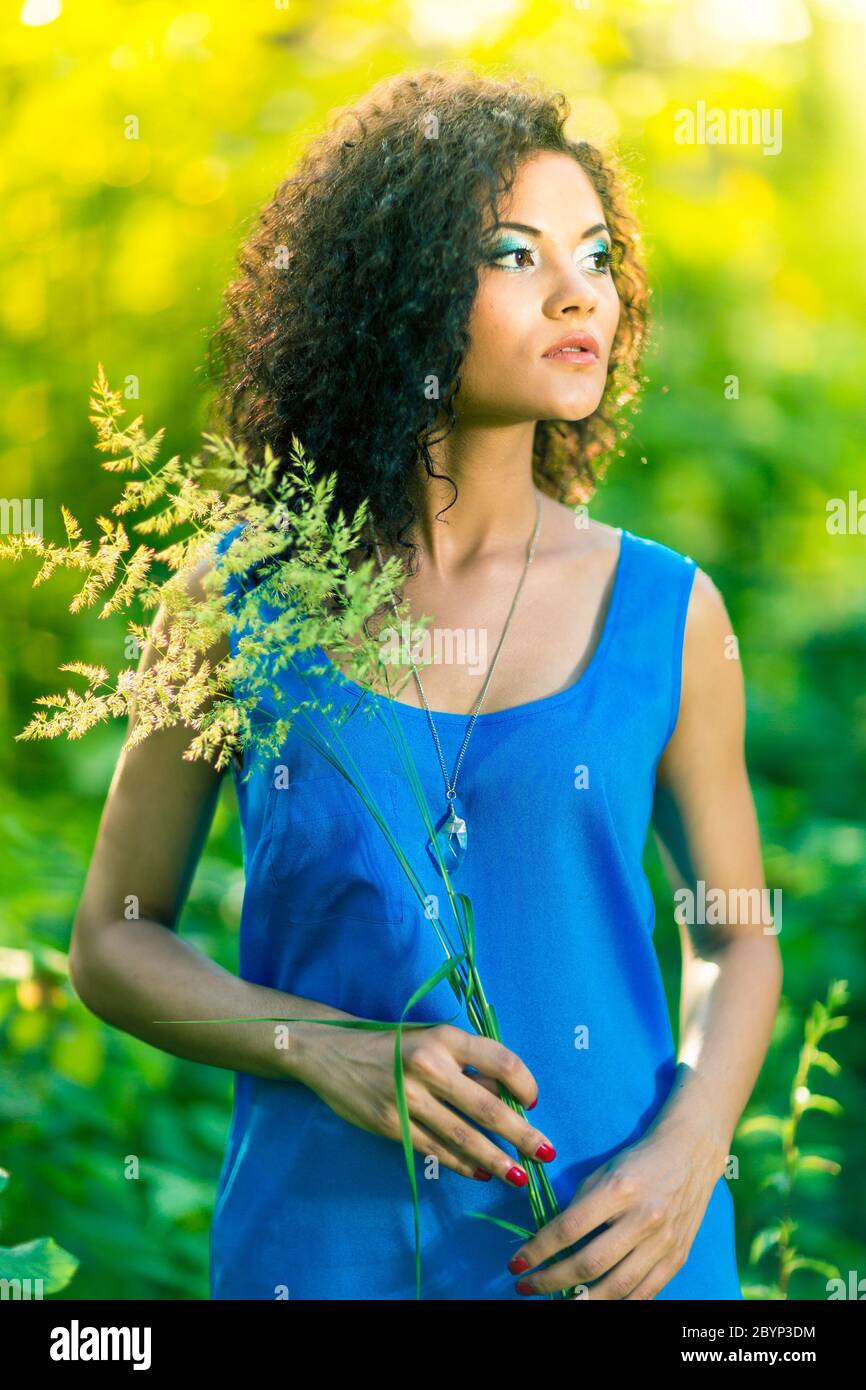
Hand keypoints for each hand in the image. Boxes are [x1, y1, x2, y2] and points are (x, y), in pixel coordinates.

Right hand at [298, 1019, 557, 1187]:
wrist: (331, 1052)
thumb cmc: (390, 1045)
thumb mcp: (429, 1040)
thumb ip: (464, 1064)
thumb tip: (504, 1096)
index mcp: (444, 1038)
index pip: (500, 1060)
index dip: (525, 1082)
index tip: (533, 1100)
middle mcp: (429, 1066)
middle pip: (488, 1108)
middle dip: (522, 1135)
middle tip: (546, 1153)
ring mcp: (409, 1099)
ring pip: (464, 1137)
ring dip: (497, 1160)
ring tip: (520, 1177)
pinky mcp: (393, 1126)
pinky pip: (437, 1150)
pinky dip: (462, 1165)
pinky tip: (480, 1173)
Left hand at [506, 1119, 724, 1298]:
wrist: (691, 1154)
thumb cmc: (639, 1160)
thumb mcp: (603, 1172)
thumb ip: (579, 1206)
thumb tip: (550, 1242)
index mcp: (618, 1190)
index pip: (568, 1229)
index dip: (538, 1250)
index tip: (518, 1263)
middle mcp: (642, 1219)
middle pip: (589, 1264)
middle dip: (552, 1281)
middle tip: (527, 1287)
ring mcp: (663, 1243)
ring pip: (616, 1288)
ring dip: (581, 1302)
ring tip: (558, 1302)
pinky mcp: (677, 1258)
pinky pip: (644, 1293)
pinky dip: (618, 1304)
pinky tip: (596, 1304)